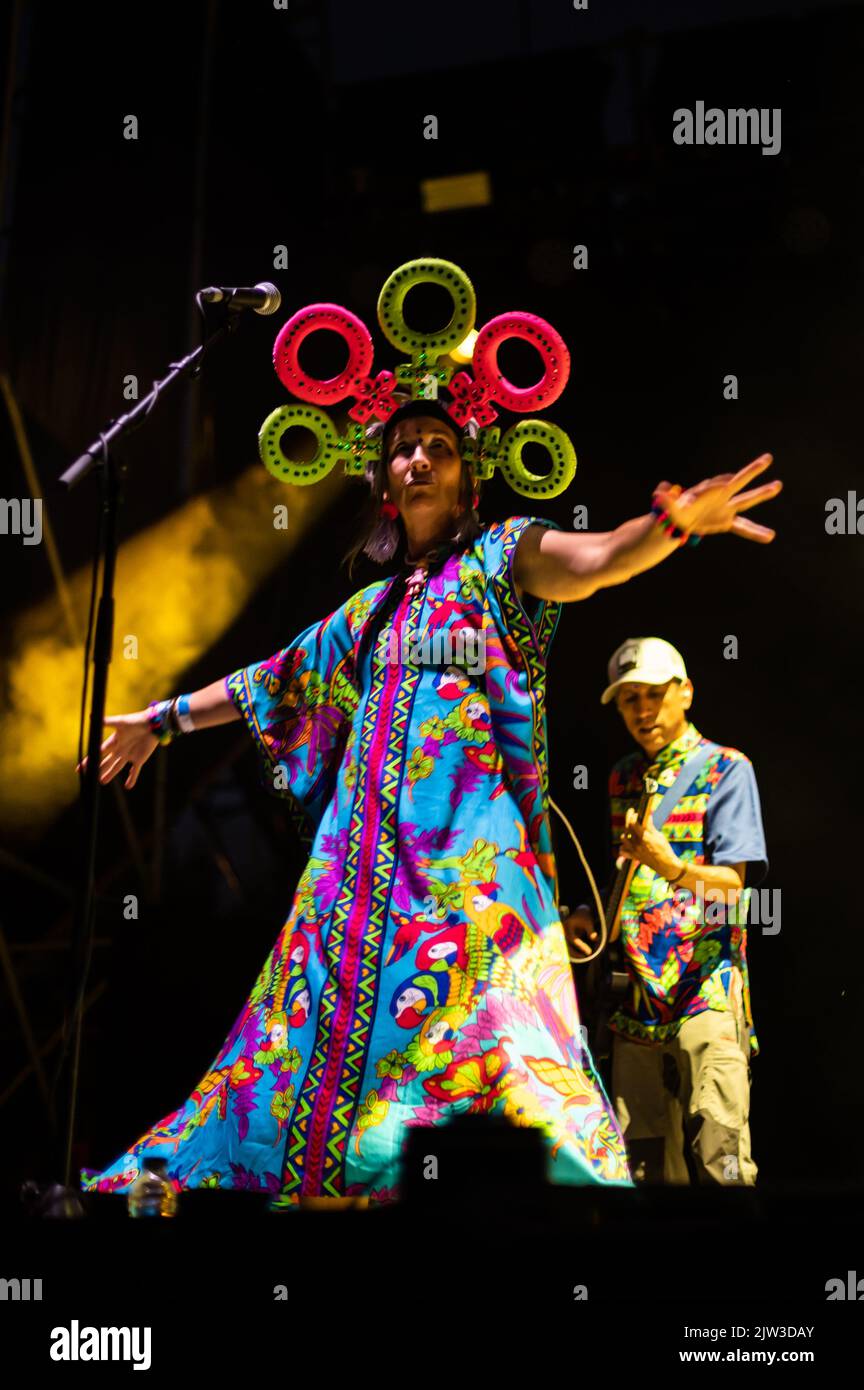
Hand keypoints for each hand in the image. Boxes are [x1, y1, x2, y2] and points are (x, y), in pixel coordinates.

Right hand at [75, 711, 158, 788]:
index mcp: (114, 741)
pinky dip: (132, 778)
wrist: (154, 723)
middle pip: (106, 762)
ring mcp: (129, 755)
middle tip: (88, 777)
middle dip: (97, 768)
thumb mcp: (120, 722)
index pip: (98, 752)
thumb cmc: (136, 720)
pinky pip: (135, 771)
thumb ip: (106, 722)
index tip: (81, 768)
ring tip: (102, 781)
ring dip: (110, 774)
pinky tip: (128, 786)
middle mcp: (120, 749)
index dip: (90, 760)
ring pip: (117, 767)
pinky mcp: (140, 758)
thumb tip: (91, 716)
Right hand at [562, 907, 597, 958]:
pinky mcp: (566, 938)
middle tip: (585, 956)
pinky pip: (568, 946)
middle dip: (575, 953)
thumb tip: (594, 939)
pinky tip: (580, 955)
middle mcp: (563, 931)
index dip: (581, 946)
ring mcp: (563, 935)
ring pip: (566, 947)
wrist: (579, 912)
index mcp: (567, 926)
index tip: (589, 951)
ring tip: (583, 957)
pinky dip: (573, 951)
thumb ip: (591, 930)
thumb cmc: (584, 916)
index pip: (573, 939)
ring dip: (573, 953)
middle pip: (566, 945)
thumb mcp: (589, 922)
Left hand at [617, 808, 678, 878]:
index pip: (633, 823)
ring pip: (623, 838)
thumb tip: (647, 815)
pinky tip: (628, 843)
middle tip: (631, 814)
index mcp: (644, 837)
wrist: (666, 865)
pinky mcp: (634, 857)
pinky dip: (623, 846)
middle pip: (627, 828)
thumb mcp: (659, 836)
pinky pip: (623, 851)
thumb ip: (650, 826)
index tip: (635, 812)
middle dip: (628, 819)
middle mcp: (637, 844)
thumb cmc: (665, 849)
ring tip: (632, 828)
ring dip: (626, 832)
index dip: (633, 815)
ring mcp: (634, 851)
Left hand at [654, 453, 781, 542]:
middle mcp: (719, 497)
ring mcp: (725, 509)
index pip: (718, 484)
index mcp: (706, 491)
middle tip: (767, 459)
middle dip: (752, 471)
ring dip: (762, 493)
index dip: (721, 484)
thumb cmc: (673, 513)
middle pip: (739, 482)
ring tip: (778, 485)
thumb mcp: (667, 507)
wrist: (677, 523)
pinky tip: (770, 537)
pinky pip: (744, 528)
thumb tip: (659, 492)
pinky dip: (756, 532)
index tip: (727, 482)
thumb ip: (665, 499)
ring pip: (747, 500)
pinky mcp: (726, 522)